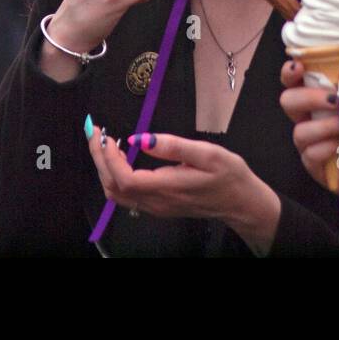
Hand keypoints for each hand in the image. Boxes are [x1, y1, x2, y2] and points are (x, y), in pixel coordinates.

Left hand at [86, 127, 281, 254]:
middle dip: (99, 159)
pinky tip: (119, 158)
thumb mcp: (208, 154)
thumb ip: (173, 146)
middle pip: (113, 187)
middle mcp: (157, 202)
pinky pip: (126, 196)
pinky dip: (115, 176)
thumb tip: (140, 140)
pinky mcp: (159, 206)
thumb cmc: (229, 175)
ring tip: (104, 143)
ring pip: (117, 194)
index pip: (124, 179)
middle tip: (96, 132)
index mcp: (167, 187)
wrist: (242, 204)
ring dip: (104, 168)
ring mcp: (156, 207)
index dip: (109, 158)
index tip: (107, 135)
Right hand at [279, 62, 338, 203]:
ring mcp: (309, 142)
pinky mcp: (313, 164)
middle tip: (333, 100)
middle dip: (308, 97)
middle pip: (288, 101)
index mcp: (321, 100)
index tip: (298, 66)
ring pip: (299, 130)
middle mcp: (310, 118)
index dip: (291, 72)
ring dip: (325, 127)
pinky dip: (327, 148)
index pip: (296, 82)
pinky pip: (309, 153)